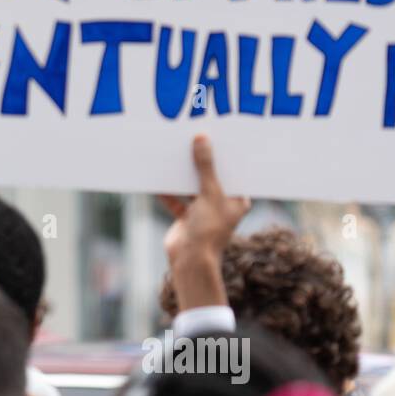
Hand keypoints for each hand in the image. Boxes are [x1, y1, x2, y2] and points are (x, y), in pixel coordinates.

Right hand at [157, 135, 250, 310]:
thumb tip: (201, 139)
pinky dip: (167, 190)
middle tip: (192, 137)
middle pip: (210, 176)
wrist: (190, 262)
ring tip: (173, 152)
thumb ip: (205, 166)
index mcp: (236, 200)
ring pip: (190, 186)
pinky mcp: (185, 218)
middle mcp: (221, 204)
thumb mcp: (210, 193)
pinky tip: (157, 176)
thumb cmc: (209, 230)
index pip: (233, 171)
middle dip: (200, 161)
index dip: (225, 154)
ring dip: (182, 174)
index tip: (218, 134)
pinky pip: (175, 199)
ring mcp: (202, 211)